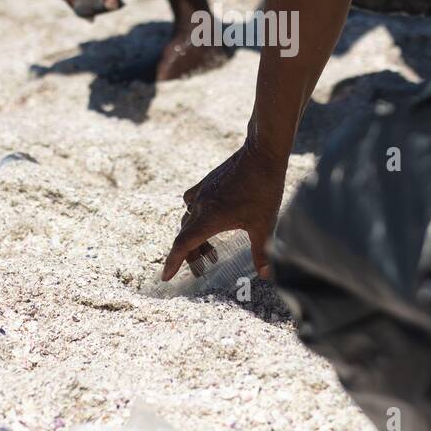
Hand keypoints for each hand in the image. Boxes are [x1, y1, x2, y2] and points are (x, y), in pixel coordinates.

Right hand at [162, 138, 287, 281]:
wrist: (261, 153)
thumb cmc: (263, 188)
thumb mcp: (263, 224)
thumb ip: (261, 251)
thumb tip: (265, 274)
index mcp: (210, 218)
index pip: (183, 244)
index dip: (173, 262)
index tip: (165, 277)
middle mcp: (201, 205)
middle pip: (186, 235)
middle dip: (189, 255)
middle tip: (200, 269)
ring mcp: (203, 192)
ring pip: (189, 219)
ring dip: (193, 236)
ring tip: (209, 249)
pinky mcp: (208, 182)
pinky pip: (192, 201)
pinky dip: (194, 214)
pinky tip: (206, 216)